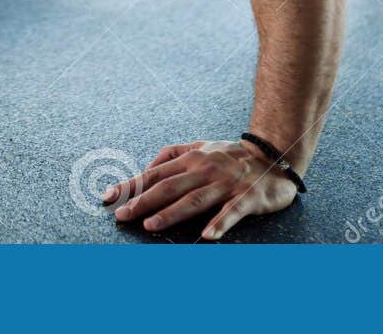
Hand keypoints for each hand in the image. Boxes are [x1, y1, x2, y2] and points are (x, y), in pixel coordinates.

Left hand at [103, 140, 298, 239]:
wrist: (274, 154)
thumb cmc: (231, 155)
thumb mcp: (199, 146)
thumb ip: (172, 154)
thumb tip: (146, 168)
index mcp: (191, 158)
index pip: (155, 173)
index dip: (131, 185)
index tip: (108, 197)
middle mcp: (205, 169)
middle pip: (169, 187)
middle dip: (143, 201)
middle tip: (122, 215)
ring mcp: (226, 183)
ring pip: (194, 200)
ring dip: (171, 213)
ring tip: (151, 225)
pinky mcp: (247, 197)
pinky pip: (231, 211)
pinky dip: (219, 223)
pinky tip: (207, 237)